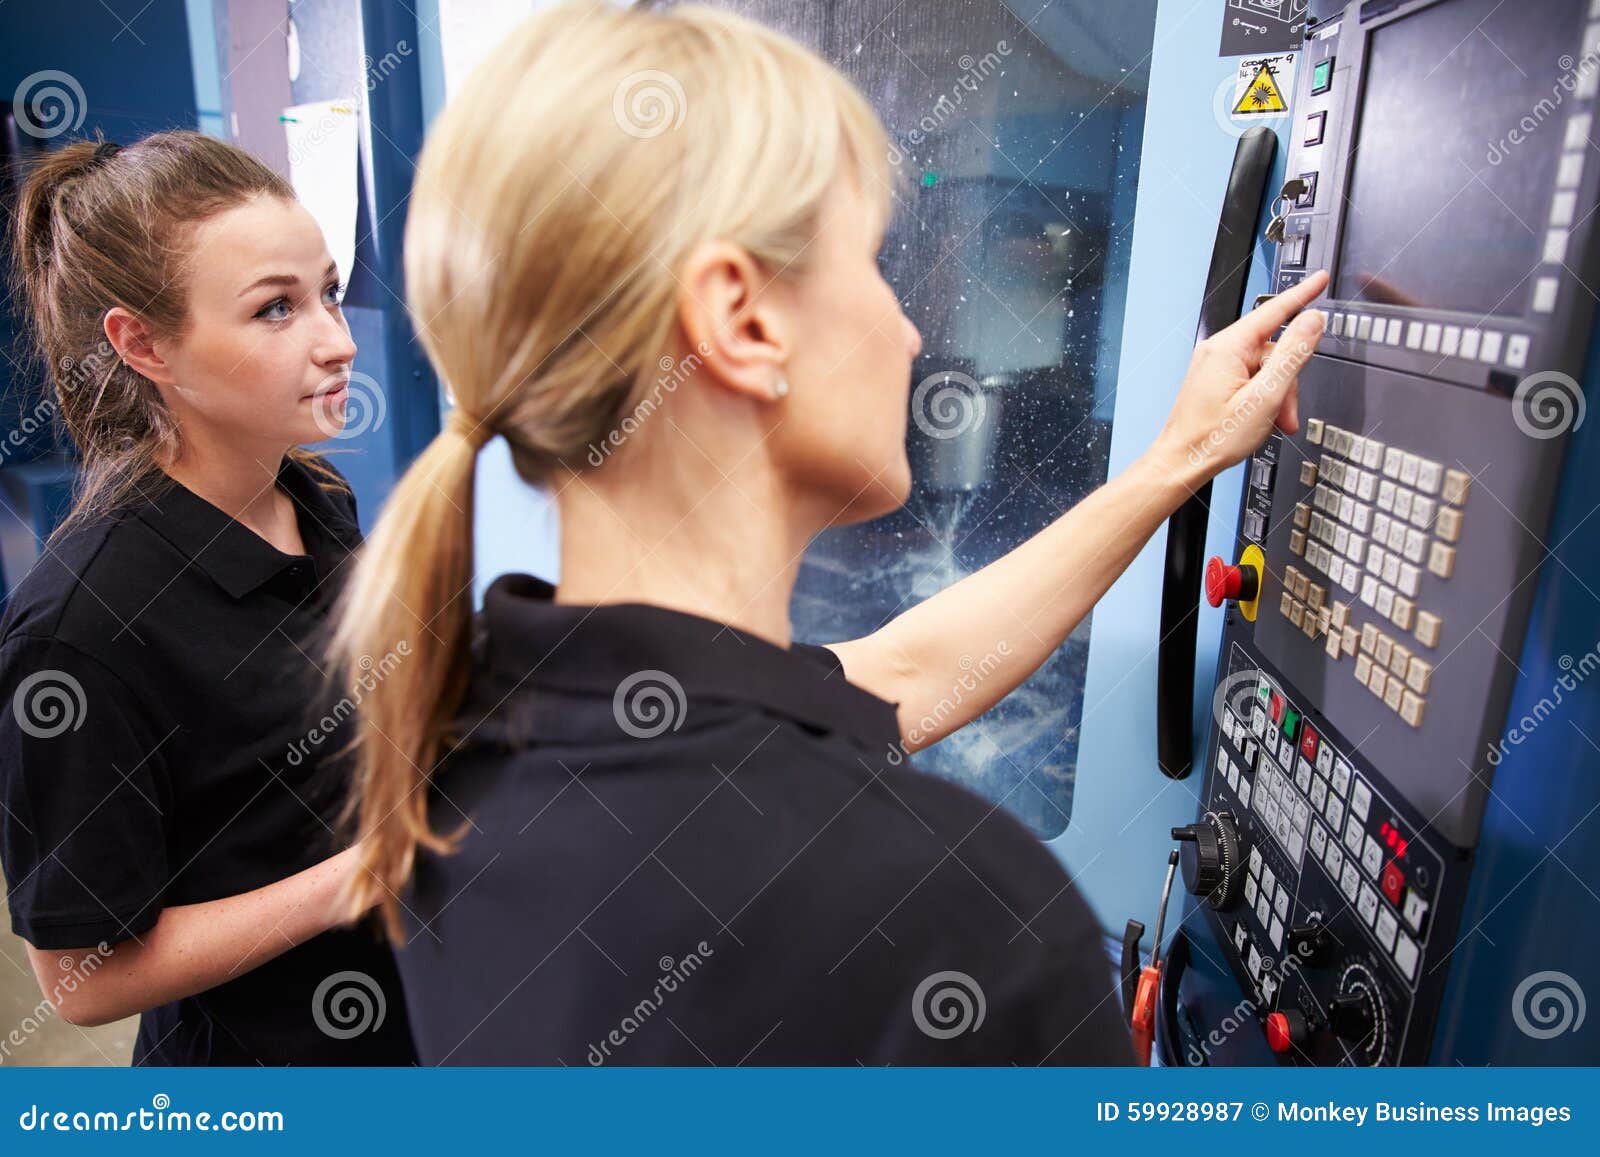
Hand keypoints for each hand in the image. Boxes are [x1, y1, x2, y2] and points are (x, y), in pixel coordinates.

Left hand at [1150, 269, 1328, 487]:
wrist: (1182, 463)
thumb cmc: (1212, 438)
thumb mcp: (1264, 397)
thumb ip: (1292, 356)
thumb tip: (1312, 321)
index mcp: (1228, 348)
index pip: (1274, 310)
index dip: (1302, 294)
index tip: (1320, 279)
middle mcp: (1219, 351)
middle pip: (1274, 349)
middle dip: (1287, 380)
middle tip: (1286, 411)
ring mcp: (1216, 365)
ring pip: (1266, 368)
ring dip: (1277, 395)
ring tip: (1273, 422)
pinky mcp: (1216, 380)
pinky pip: (1251, 379)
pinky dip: (1263, 398)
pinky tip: (1261, 419)